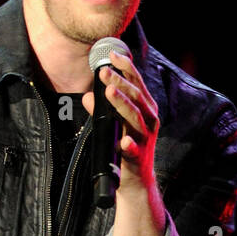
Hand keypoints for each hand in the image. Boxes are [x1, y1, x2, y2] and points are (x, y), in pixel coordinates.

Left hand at [81, 50, 159, 189]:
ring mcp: (145, 138)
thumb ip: (102, 110)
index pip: (137, 83)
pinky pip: (134, 150)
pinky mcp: (138, 158)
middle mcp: (149, 120)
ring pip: (135, 117)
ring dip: (122, 103)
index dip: (126, 67)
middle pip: (136, 96)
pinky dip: (129, 145)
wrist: (136, 181)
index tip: (112, 54)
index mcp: (145, 109)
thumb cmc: (126, 148)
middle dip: (120, 81)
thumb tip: (87, 96)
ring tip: (109, 91)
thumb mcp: (114, 124)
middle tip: (103, 70)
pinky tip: (123, 141)